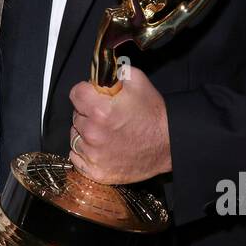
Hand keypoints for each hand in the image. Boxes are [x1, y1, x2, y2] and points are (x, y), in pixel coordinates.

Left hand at [68, 66, 172, 183]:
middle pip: (75, 116)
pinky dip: (86, 152)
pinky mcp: (96, 171)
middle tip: (107, 116)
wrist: (169, 144)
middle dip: (88, 113)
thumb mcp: (137, 81)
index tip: (94, 97)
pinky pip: (77, 157)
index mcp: (99, 110)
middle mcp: (93, 133)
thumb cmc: (153, 115)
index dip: (86, 92)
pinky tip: (102, 147)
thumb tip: (97, 75)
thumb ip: (112, 73)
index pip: (75, 94)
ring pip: (75, 137)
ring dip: (86, 133)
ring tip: (108, 133)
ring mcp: (94, 155)